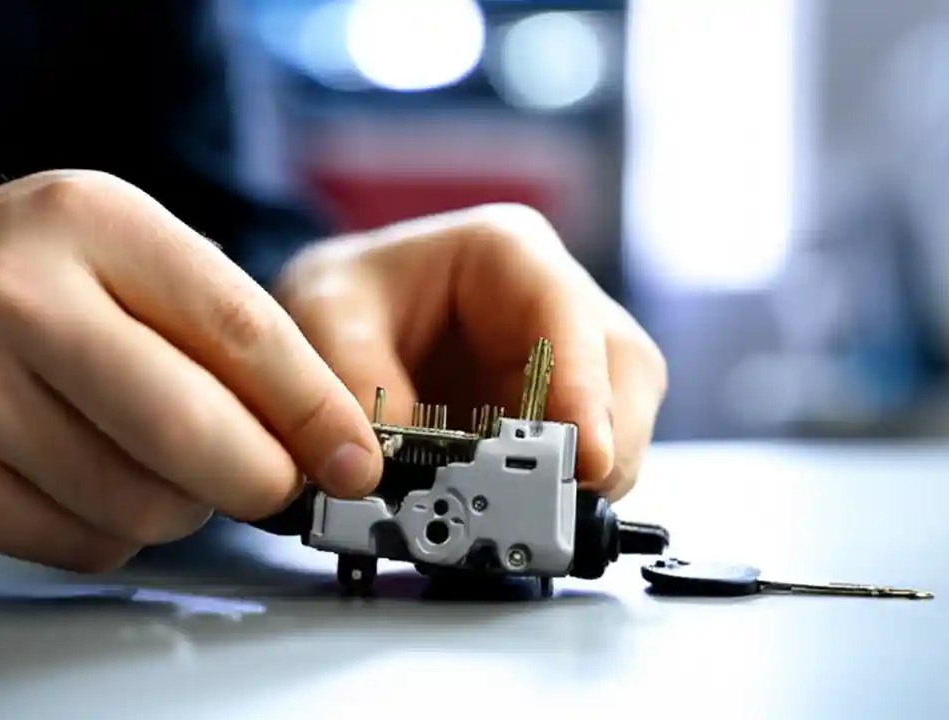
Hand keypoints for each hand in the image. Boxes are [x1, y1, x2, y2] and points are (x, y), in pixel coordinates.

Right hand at [0, 171, 382, 570]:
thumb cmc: (28, 278)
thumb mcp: (127, 250)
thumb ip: (224, 328)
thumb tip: (326, 439)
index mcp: (90, 222)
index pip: (237, 325)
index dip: (313, 407)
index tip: (356, 459)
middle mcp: (15, 298)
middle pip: (187, 430)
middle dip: (259, 477)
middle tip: (270, 481)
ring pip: (142, 504)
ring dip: (181, 503)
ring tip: (150, 455)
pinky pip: (84, 545)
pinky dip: (115, 528)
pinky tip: (86, 476)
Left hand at [273, 204, 666, 501]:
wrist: (333, 316)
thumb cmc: (342, 295)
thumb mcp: (325, 317)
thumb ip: (355, 385)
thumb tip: (384, 470)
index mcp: (510, 254)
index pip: (570, 319)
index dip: (584, 391)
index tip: (582, 456)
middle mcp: (556, 305)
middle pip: (623, 376)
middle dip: (598, 448)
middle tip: (553, 509)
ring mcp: (567, 364)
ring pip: (616, 426)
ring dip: (577, 482)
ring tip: (518, 521)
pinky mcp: (555, 418)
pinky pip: (576, 463)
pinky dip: (548, 498)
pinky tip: (506, 518)